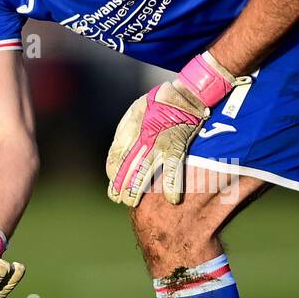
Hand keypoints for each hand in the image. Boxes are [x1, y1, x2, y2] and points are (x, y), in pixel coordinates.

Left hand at [106, 52, 234, 206]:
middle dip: (122, 187)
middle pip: (126, 168)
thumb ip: (126, 133)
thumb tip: (118, 157)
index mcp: (130, 129)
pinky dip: (173, 185)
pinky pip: (174, 168)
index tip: (113, 187)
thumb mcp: (136, 111)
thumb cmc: (160, 102)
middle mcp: (141, 138)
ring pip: (144, 172)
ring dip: (137, 190)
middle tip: (121, 200)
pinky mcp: (177, 145)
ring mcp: (159, 143)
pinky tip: (171, 200)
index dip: (113, 175)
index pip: (115, 157)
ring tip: (133, 203)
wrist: (185, 93)